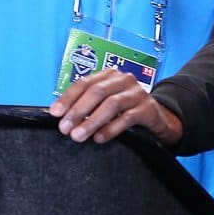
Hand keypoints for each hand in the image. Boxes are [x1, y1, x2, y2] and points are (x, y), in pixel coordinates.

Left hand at [48, 68, 182, 146]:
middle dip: (77, 111)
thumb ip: (86, 107)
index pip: (84, 83)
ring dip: (91, 121)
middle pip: (96, 92)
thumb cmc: (127, 111)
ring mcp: (137, 93)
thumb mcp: (106, 104)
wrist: (158, 120)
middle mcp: (123, 80)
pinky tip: (99, 138)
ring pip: (110, 104)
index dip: (68, 98)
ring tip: (78, 136)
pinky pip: (126, 118)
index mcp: (109, 75)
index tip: (55, 113)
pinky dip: (110, 129)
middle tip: (65, 128)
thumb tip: (61, 117)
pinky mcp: (147, 108)